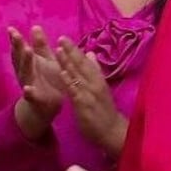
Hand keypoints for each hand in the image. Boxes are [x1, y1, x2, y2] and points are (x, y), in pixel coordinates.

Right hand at [9, 26, 66, 138]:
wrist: (47, 107)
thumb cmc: (48, 80)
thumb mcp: (45, 60)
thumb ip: (40, 45)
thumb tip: (35, 26)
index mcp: (29, 63)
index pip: (20, 49)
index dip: (16, 40)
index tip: (11, 29)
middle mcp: (25, 73)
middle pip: (20, 58)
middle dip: (17, 47)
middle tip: (16, 35)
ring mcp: (29, 85)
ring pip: (25, 73)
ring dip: (25, 62)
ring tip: (27, 50)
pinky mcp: (36, 99)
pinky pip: (31, 95)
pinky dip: (29, 92)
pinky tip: (27, 88)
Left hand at [57, 37, 126, 155]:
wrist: (112, 132)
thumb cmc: (104, 110)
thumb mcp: (101, 87)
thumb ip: (94, 71)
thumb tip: (90, 53)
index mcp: (98, 80)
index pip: (85, 62)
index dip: (75, 50)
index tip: (64, 38)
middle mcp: (95, 84)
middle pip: (82, 66)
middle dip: (71, 51)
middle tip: (61, 38)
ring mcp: (90, 94)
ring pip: (78, 76)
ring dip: (68, 62)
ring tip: (58, 50)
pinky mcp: (85, 104)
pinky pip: (76, 91)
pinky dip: (69, 81)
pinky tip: (62, 73)